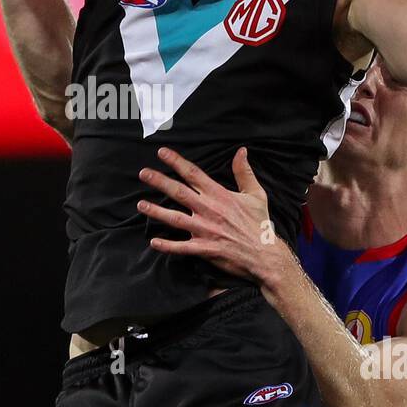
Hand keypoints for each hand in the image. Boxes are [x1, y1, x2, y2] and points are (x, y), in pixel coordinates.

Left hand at [137, 146, 287, 283]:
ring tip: (140, 204)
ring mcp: (205, 230)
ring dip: (157, 211)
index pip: (194, 174)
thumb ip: (244, 172)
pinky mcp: (204, 248)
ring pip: (175, 218)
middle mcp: (209, 210)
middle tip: (143, 173)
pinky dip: (167, 246)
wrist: (265, 255)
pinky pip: (182, 247)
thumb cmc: (259, 224)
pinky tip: (154, 242)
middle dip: (160, 181)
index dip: (177, 162)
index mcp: (220, 195)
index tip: (162, 153)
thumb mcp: (256, 194)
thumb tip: (241, 151)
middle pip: (179, 192)